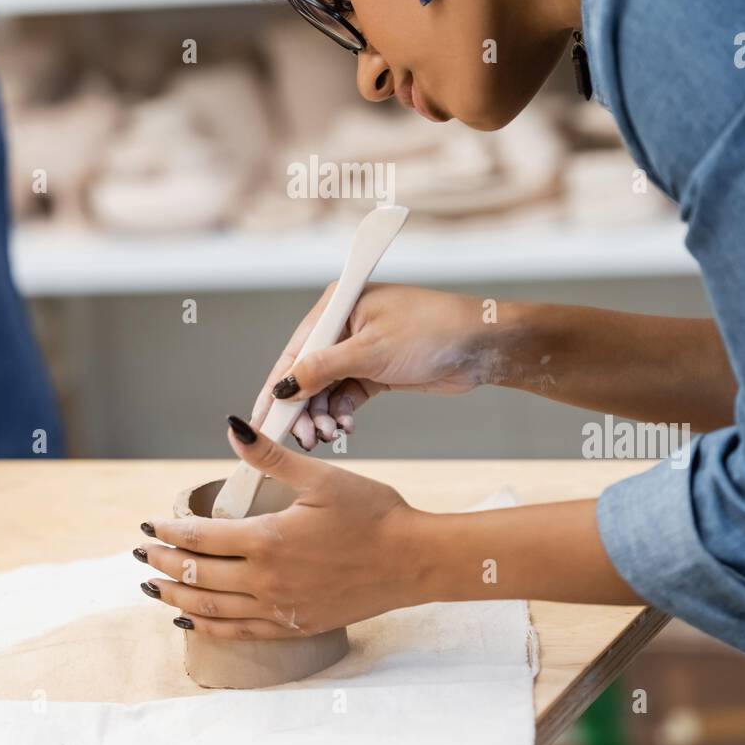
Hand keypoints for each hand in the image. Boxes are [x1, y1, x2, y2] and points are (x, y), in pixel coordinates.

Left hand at [136, 420, 433, 638]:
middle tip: (140, 555)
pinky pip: (237, 631)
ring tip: (152, 588)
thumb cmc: (372, 513)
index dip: (167, 532)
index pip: (198, 539)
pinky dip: (206, 626)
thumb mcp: (320, 477)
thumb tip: (232, 426)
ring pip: (209, 608)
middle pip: (195, 575)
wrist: (412, 560)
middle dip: (161, 564)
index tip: (147, 526)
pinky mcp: (294, 625)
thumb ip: (269, 457)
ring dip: (175, 597)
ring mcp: (279, 608)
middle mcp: (266, 580)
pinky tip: (190, 619)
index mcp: (268, 540)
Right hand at [250, 283, 498, 448]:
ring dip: (322, 414)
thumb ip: (323, 369)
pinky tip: (345, 427)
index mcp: (337, 305)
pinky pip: (346, 395)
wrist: (481, 345)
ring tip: (327, 435)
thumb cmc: (432, 331)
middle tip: (303, 438)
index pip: (295, 350)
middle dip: (302, 408)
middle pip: (306, 373)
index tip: (263, 419)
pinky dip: (342, 413)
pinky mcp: (376, 370)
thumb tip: (281, 386)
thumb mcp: (372, 350)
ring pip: (325, 389)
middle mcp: (344, 325)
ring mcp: (360, 349)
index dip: (276, 386)